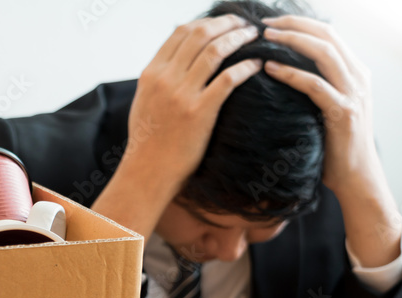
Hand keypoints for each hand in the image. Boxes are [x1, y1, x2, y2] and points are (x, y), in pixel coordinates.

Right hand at [94, 16, 262, 240]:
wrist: (148, 172)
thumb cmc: (148, 140)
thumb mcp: (144, 101)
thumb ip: (158, 77)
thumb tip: (175, 57)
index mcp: (151, 73)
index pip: (181, 32)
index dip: (206, 21)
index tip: (223, 22)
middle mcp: (165, 79)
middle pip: (200, 34)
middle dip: (227, 23)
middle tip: (244, 23)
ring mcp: (182, 95)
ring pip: (216, 50)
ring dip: (239, 38)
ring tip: (254, 36)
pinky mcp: (200, 112)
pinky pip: (228, 78)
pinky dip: (245, 66)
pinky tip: (257, 64)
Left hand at [262, 16, 401, 264]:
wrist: (356, 178)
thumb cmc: (336, 146)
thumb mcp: (328, 108)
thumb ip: (318, 87)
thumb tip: (285, 71)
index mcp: (355, 72)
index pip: (328, 34)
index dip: (300, 23)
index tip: (271, 22)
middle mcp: (358, 77)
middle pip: (327, 35)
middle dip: (294, 24)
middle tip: (264, 23)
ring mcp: (354, 94)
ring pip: (324, 52)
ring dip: (292, 41)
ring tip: (265, 37)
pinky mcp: (344, 113)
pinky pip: (315, 85)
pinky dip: (291, 74)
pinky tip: (270, 69)